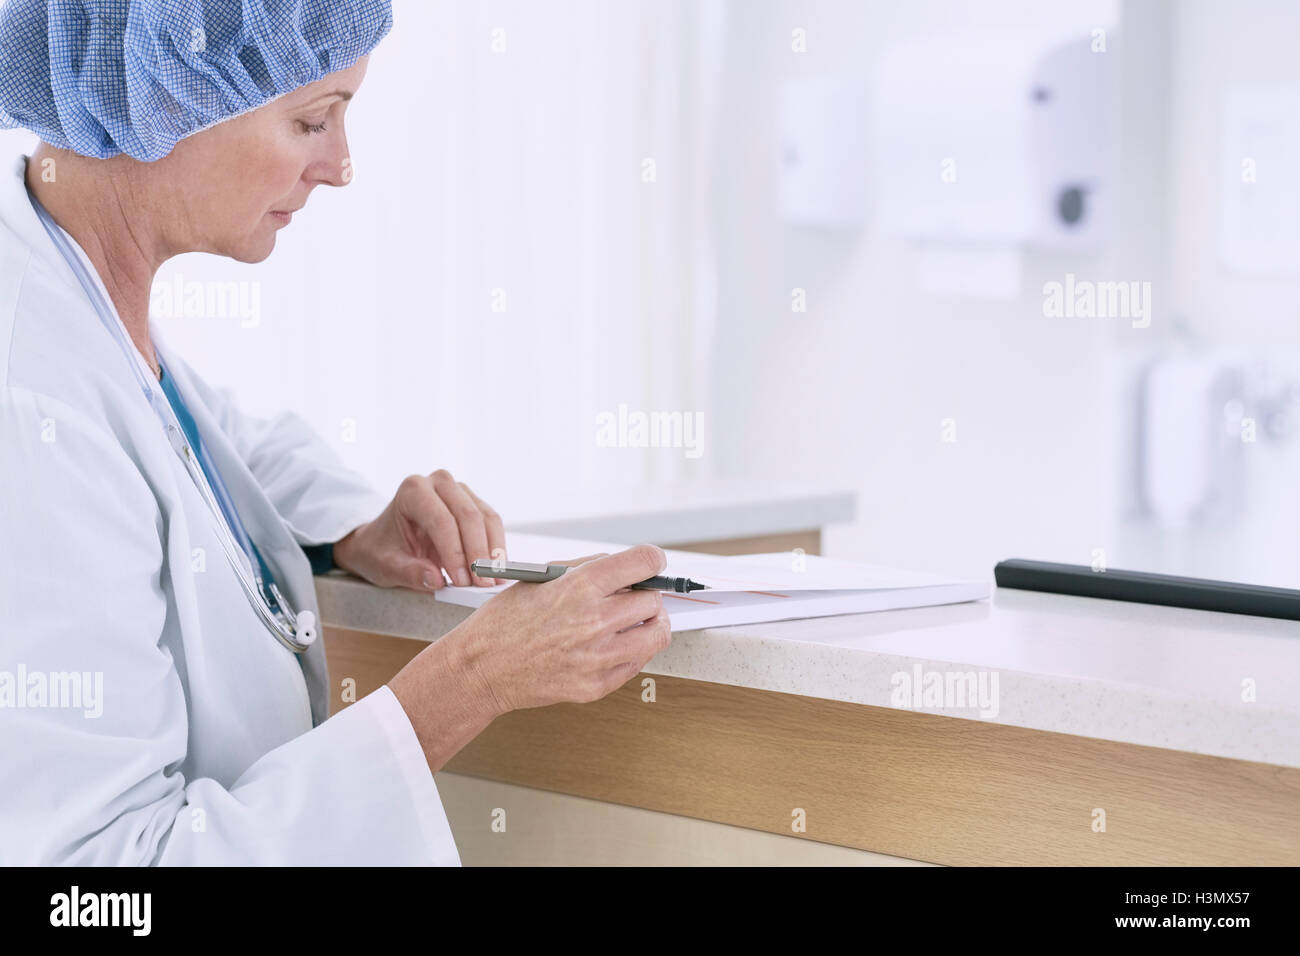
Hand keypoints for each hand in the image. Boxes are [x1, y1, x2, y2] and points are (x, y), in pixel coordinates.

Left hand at [332, 469, 506, 589]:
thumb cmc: (381, 549)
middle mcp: (438, 483)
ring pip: (486, 519)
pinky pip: (492, 524)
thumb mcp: (386, 565)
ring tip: (492, 581)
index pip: (441, 521)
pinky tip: (495, 570)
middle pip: (468, 516)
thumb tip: (436, 580)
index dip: (455, 552)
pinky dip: (496, 548)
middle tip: (482, 584)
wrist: (382, 540)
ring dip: (492, 552)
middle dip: (478, 554)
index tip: (462, 581)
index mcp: (412, 491)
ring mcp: (459, 490)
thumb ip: (409, 572)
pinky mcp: (474, 502)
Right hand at [447, 544, 672, 713]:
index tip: (652, 564)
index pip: (643, 563)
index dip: (652, 561)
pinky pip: (637, 664)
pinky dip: (632, 652)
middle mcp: (593, 620)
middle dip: (646, 595)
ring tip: (632, 623)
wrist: (481, 668)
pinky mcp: (597, 685)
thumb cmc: (504, 622)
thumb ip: (586, 569)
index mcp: (580, 586)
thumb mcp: (542, 579)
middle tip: (634, 598)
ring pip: (656, 635)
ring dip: (649, 625)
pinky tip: (612, 645)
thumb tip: (623, 567)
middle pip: (653, 601)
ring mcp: (597, 657)